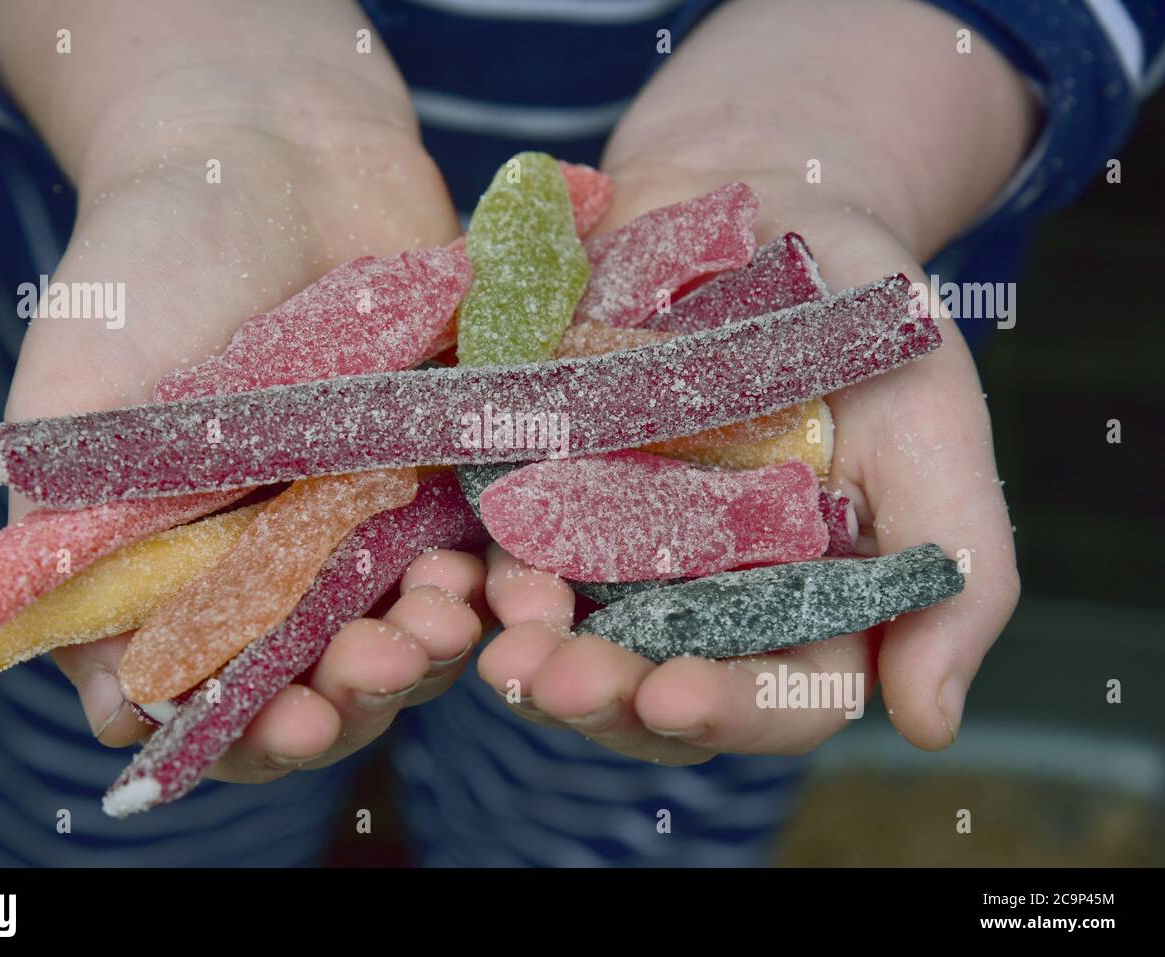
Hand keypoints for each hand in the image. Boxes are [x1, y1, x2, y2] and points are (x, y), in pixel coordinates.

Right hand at [0, 0, 482, 775]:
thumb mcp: (81, 405)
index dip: (258, 732)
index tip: (293, 724)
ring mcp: (376, 517)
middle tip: (384, 663)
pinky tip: (513, 574)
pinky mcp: (454, 465)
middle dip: (363, 689)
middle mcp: (287, 560)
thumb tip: (116, 708)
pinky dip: (504, 571)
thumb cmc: (147, 270)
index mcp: (191, 567)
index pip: (225, 692)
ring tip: (445, 614)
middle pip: (334, 673)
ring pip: (416, 621)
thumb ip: (74, 545)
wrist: (267, 153)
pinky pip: (489, 542)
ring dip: (437, 640)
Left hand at [477, 0, 1030, 761]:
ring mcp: (618, 551)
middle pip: (655, 687)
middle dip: (604, 696)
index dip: (729, 711)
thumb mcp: (930, 424)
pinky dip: (481, 572)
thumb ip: (953, 567)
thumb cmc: (861, 316)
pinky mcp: (547, 492)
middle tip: (552, 683)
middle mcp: (706, 597)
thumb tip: (929, 728)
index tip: (675, 697)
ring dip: (530, 651)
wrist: (760, 205)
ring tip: (501, 648)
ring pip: (571, 635)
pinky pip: (504, 548)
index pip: (779, 696)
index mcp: (806, 601)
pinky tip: (459, 574)